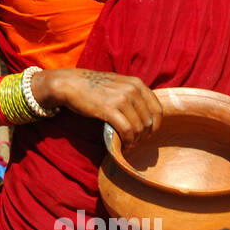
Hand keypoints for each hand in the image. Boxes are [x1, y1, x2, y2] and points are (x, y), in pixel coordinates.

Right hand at [31, 67, 162, 149]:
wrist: (71, 84)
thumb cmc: (94, 87)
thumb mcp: (119, 84)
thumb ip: (134, 95)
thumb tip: (147, 115)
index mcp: (137, 83)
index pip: (158, 109)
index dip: (156, 125)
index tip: (148, 134)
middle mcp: (132, 89)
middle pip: (149, 121)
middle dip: (144, 136)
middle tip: (135, 142)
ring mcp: (122, 99)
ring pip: (139, 127)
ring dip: (135, 141)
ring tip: (129, 145)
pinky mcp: (109, 109)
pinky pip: (126, 130)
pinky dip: (127, 141)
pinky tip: (123, 146)